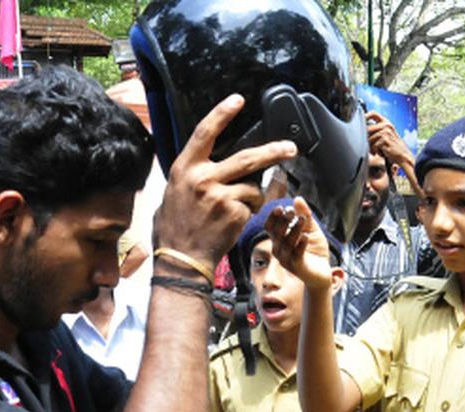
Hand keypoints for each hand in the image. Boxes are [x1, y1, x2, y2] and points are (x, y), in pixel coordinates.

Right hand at [155, 94, 297, 266]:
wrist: (181, 259)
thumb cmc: (176, 228)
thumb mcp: (173, 193)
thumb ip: (192, 176)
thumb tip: (210, 162)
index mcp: (184, 169)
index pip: (204, 132)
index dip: (222, 114)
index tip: (237, 100)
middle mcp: (202, 178)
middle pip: (246, 157)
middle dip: (273, 152)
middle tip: (290, 148)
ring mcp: (219, 195)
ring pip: (252, 186)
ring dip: (253, 196)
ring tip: (239, 209)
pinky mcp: (234, 212)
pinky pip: (252, 205)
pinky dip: (249, 212)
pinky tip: (234, 222)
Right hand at [265, 197, 333, 291]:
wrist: (322, 271)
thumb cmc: (314, 249)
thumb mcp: (312, 229)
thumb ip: (305, 214)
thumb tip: (298, 198)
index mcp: (279, 239)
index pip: (270, 227)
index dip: (273, 217)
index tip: (281, 207)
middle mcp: (279, 250)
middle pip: (276, 233)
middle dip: (283, 221)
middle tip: (292, 211)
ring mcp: (286, 260)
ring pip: (286, 243)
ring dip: (294, 230)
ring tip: (302, 220)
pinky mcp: (296, 268)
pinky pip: (296, 255)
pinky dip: (300, 245)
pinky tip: (305, 236)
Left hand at [366, 112, 412, 167]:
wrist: (403, 155)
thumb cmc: (393, 146)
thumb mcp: (387, 134)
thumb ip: (377, 129)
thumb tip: (362, 129)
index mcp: (387, 122)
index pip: (374, 113)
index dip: (366, 115)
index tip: (361, 121)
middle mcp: (386, 125)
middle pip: (368, 128)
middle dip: (366, 139)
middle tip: (371, 145)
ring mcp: (386, 132)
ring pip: (369, 139)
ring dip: (371, 147)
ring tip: (378, 150)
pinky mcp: (385, 140)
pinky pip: (373, 146)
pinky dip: (375, 151)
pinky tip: (381, 152)